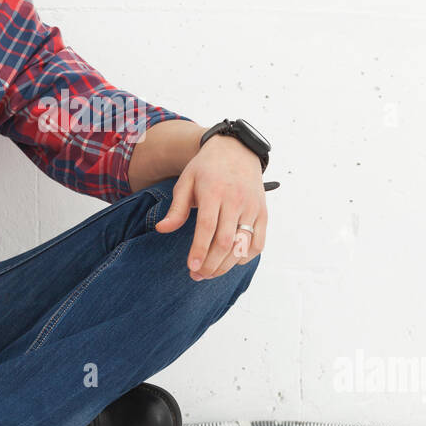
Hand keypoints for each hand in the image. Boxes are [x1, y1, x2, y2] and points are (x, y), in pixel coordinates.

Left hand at [152, 135, 266, 280]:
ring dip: (226, 265)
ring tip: (210, 273)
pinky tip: (231, 261)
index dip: (199, 250)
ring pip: (242, 246)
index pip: (207, 227)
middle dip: (211, 264)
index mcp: (214, 191)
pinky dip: (246, 257)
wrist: (236, 150)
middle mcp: (236, 200)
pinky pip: (258, 242)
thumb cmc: (206, 168)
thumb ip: (176, 208)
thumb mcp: (186, 182)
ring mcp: (252, 207)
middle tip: (197, 275)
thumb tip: (162, 229)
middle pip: (225, 241)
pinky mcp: (263, 212)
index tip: (191, 267)